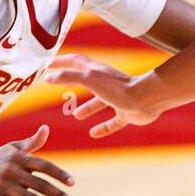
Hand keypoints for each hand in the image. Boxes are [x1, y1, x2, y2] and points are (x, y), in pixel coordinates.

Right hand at [0, 124, 74, 195]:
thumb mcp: (13, 148)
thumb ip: (32, 142)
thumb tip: (47, 128)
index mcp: (20, 158)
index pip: (44, 166)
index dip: (59, 174)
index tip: (72, 183)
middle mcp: (13, 170)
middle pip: (40, 184)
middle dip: (57, 194)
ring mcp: (3, 185)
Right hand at [45, 53, 159, 138]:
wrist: (146, 100)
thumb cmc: (118, 87)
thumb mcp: (89, 79)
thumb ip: (68, 76)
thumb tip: (49, 77)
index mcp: (96, 71)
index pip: (75, 61)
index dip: (62, 61)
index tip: (48, 64)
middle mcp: (106, 83)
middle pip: (86, 80)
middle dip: (73, 82)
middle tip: (60, 86)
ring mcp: (117, 98)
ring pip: (100, 103)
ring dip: (88, 108)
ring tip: (76, 115)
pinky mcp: (126, 112)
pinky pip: (113, 122)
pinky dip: (103, 127)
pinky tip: (94, 134)